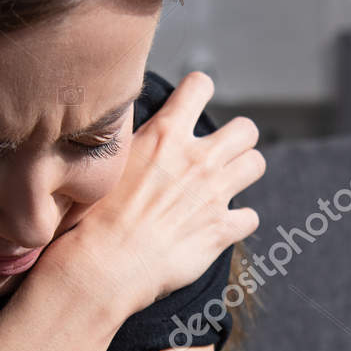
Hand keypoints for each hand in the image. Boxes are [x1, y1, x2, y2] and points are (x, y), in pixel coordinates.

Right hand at [40, 71, 263, 316]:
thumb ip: (133, 144)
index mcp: (165, 135)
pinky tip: (220, 226)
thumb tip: (134, 137)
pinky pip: (250, 217)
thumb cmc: (93, 217)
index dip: (200, 93)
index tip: (193, 105)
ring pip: (256, 164)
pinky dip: (238, 222)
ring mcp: (214, 194)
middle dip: (237, 139)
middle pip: (246, 129)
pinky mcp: (221, 229)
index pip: (199, 86)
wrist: (105, 264)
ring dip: (243, 173)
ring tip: (224, 185)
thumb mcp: (108, 164)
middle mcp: (197, 159)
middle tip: (219, 153)